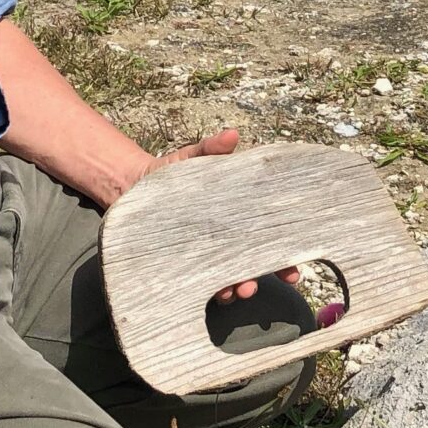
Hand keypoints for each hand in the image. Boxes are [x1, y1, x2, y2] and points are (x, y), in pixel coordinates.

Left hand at [135, 127, 304, 304]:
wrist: (133, 187)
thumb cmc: (171, 173)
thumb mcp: (193, 158)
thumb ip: (211, 148)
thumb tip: (232, 134)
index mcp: (239, 218)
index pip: (269, 240)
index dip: (285, 257)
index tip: (294, 271)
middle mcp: (227, 241)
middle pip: (254, 265)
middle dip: (264, 277)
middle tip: (264, 281)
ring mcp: (206, 256)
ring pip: (231, 280)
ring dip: (239, 289)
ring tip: (238, 289)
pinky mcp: (184, 266)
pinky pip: (202, 286)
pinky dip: (211, 292)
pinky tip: (214, 292)